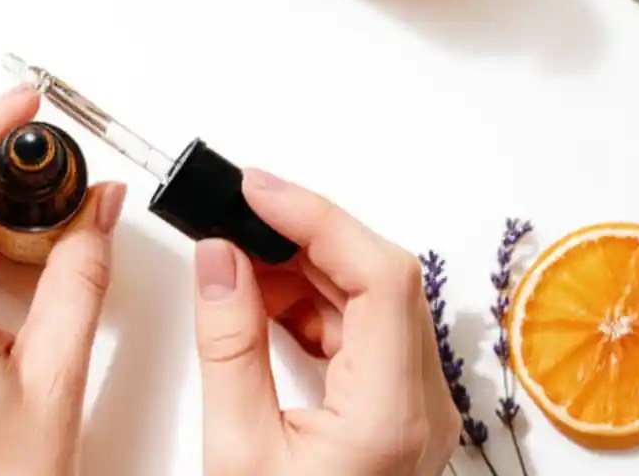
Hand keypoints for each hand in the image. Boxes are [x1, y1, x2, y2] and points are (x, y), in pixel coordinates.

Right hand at [195, 169, 460, 475]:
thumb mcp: (239, 450)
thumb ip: (227, 344)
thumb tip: (217, 259)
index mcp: (394, 414)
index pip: (378, 276)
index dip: (317, 217)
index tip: (257, 188)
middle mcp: (421, 405)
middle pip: (380, 279)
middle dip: (304, 236)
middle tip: (237, 211)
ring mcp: (413, 407)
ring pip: (369, 301)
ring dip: (302, 270)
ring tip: (236, 258)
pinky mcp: (393, 410)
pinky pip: (358, 332)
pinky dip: (309, 306)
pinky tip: (260, 300)